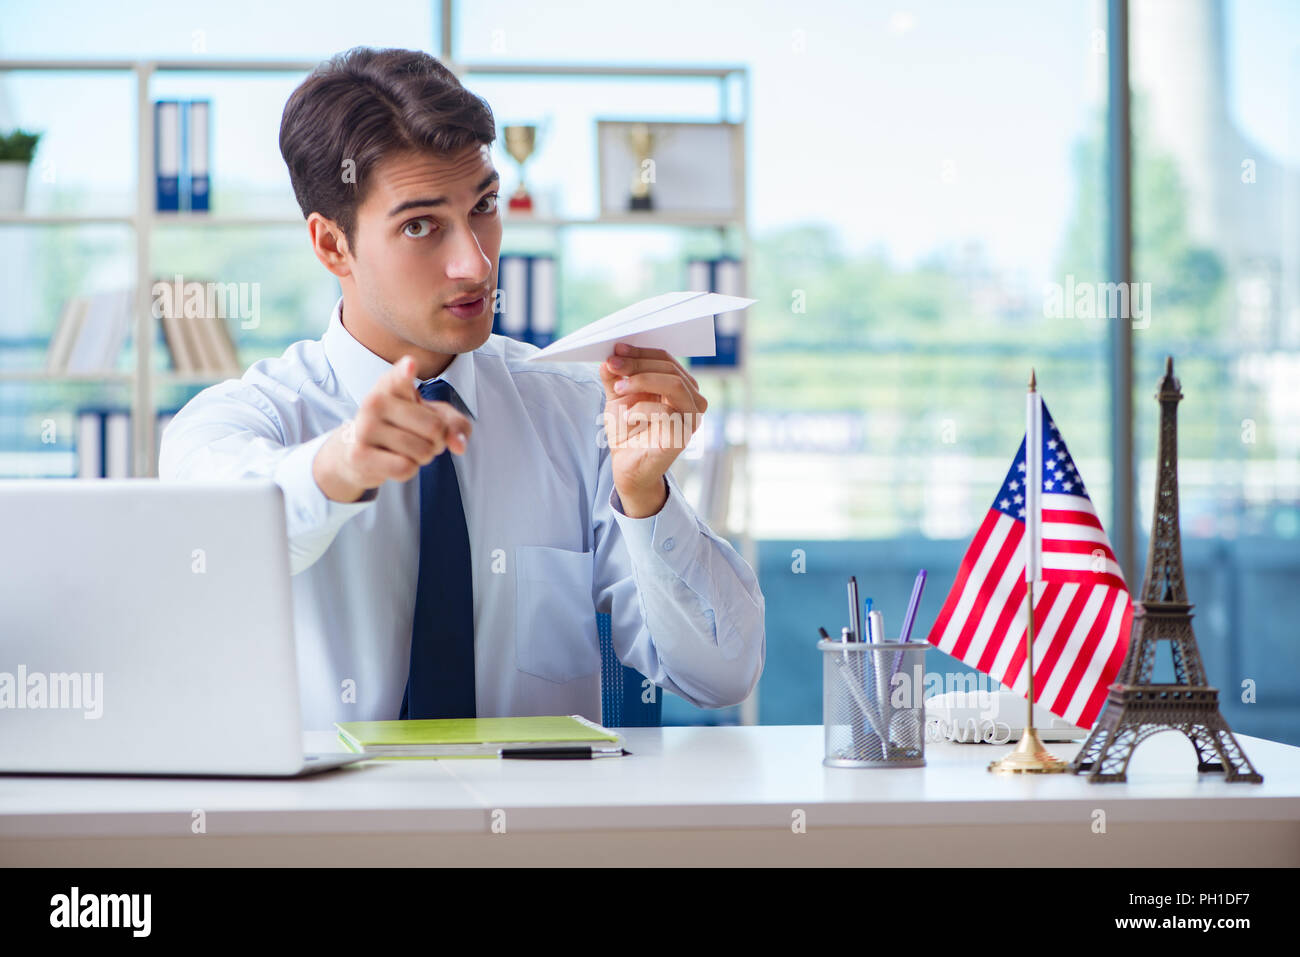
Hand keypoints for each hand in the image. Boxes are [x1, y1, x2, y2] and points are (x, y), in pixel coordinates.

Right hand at [313, 355, 471, 502]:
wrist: (359, 453)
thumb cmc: (402, 428)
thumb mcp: (433, 418)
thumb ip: (455, 425)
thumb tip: (459, 446)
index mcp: (392, 385)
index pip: (400, 377)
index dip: (406, 372)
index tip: (410, 364)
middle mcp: (374, 401)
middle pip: (434, 428)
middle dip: (437, 441)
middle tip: (420, 437)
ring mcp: (364, 427)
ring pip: (422, 451)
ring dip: (423, 456)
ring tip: (406, 449)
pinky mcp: (359, 454)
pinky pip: (405, 467)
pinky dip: (410, 470)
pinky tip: (394, 461)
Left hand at [599, 343, 706, 517]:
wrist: (627, 468)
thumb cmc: (628, 432)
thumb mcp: (617, 398)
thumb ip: (615, 377)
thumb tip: (610, 357)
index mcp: (680, 387)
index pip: (666, 359)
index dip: (641, 352)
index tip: (616, 350)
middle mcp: (692, 401)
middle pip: (671, 368)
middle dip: (638, 363)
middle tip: (612, 365)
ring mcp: (691, 419)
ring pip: (675, 384)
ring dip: (642, 381)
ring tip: (617, 389)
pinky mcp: (683, 436)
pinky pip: (666, 412)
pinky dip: (641, 410)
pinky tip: (627, 417)